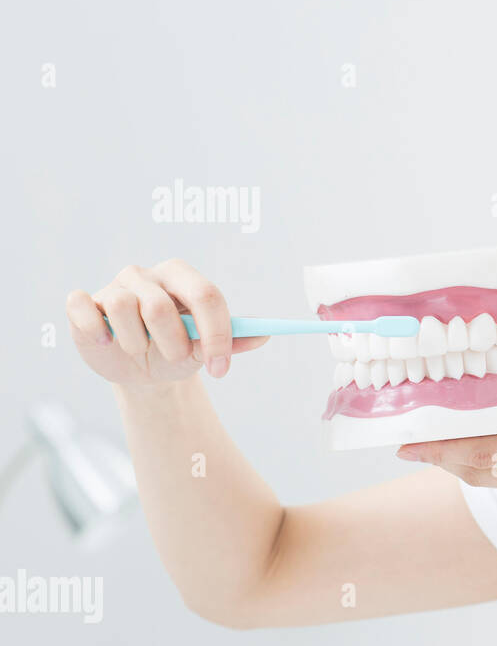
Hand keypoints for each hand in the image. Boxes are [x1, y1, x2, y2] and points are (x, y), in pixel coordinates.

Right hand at [65, 259, 268, 390]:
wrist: (141, 369)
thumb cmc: (177, 350)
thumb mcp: (205, 348)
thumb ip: (234, 340)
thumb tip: (265, 334)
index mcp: (182, 277)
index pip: (207, 296)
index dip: (217, 335)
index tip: (221, 368)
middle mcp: (146, 275)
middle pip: (161, 306)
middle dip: (173, 344)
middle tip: (176, 358)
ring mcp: (113, 287)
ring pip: (124, 308)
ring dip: (138, 343)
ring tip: (141, 350)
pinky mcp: (84, 303)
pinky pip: (81, 306)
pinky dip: (95, 329)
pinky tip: (106, 342)